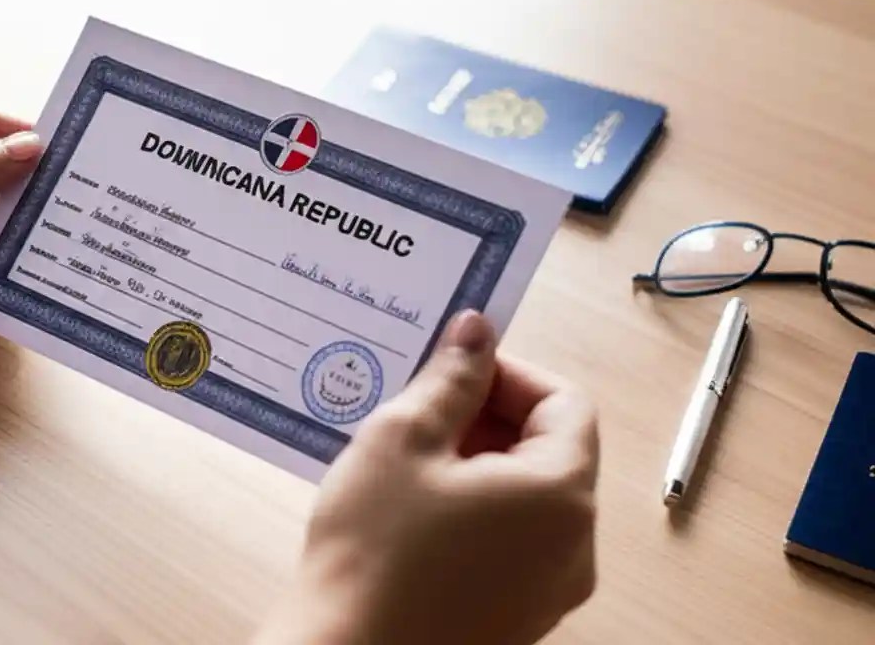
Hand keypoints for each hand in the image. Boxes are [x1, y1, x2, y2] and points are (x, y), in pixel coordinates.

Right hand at [255, 311, 598, 644]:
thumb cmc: (373, 552)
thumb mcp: (403, 440)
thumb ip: (450, 378)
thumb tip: (477, 330)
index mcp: (561, 495)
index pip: (565, 402)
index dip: (507, 373)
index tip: (449, 369)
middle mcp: (574, 548)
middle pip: (549, 451)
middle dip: (486, 417)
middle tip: (417, 410)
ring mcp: (549, 592)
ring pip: (526, 498)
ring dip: (475, 464)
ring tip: (406, 461)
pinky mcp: (516, 618)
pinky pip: (510, 542)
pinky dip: (472, 511)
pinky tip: (411, 512)